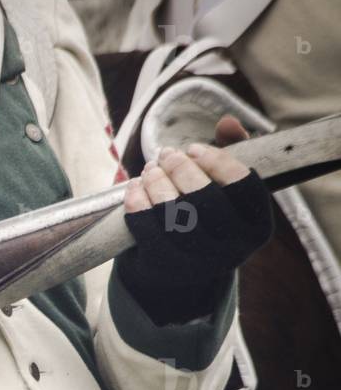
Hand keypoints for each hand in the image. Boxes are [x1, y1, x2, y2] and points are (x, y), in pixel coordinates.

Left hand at [117, 116, 273, 323]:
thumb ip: (230, 149)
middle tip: (165, 153)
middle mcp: (233, 249)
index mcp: (257, 226)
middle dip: (180, 169)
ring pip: (174, 215)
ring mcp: (198, 262)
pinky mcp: (164, 266)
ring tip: (149, 168)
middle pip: (205, 200)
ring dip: (156, 183)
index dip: (217, 161)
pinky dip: (136, 202)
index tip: (194, 148)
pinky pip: (146, 230)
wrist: (179, 268)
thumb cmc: (206, 213)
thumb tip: (227, 121)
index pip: (244, 186)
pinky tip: (134, 186)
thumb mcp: (224, 185)